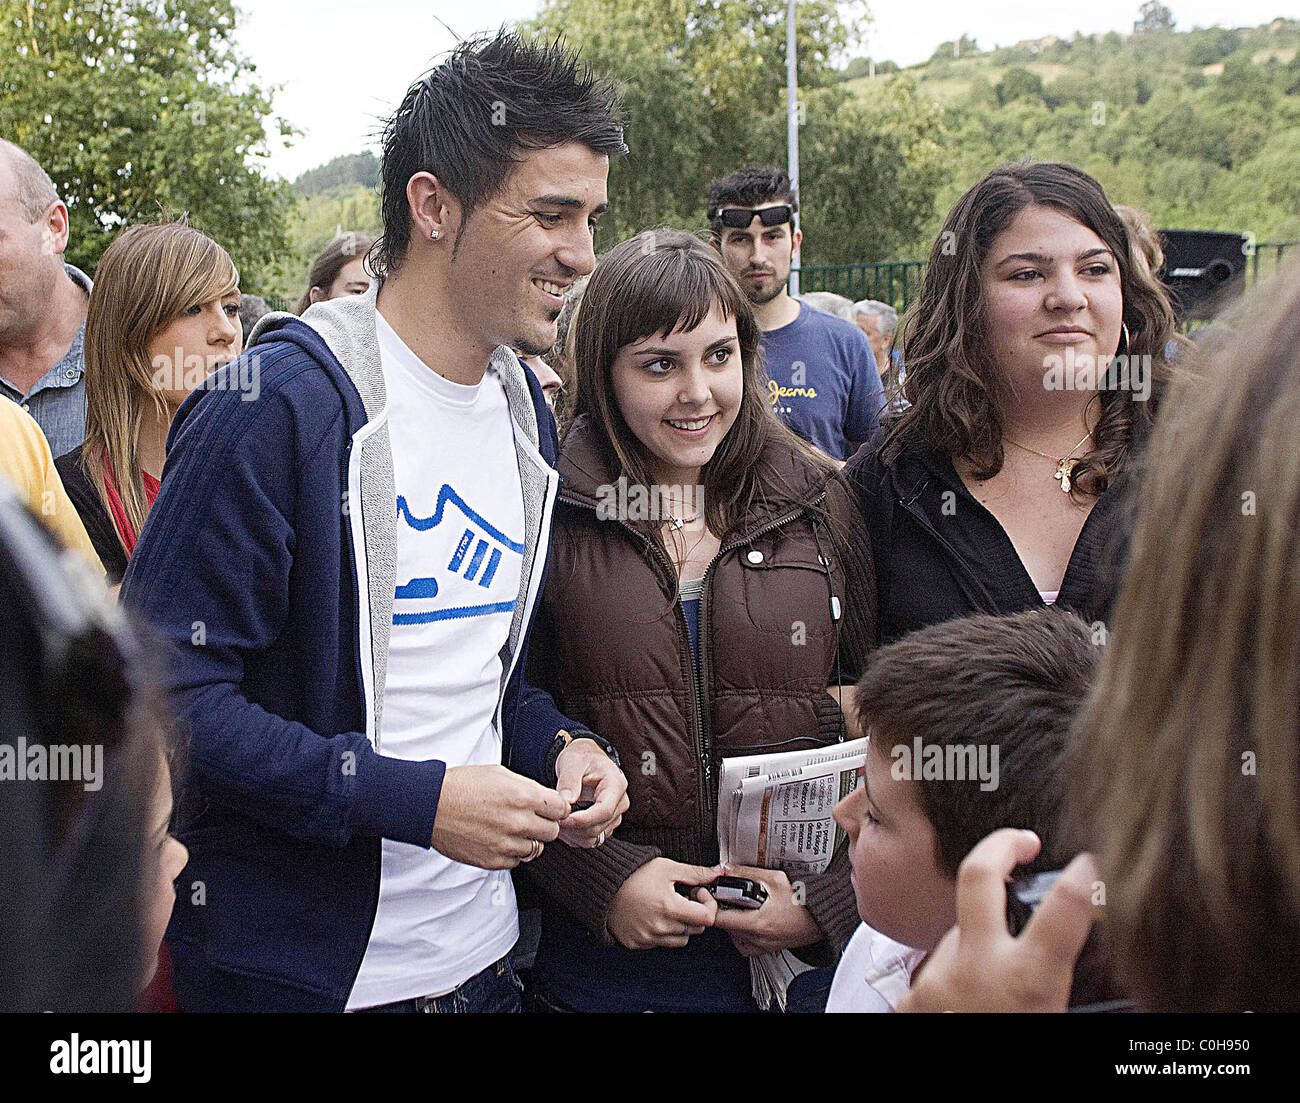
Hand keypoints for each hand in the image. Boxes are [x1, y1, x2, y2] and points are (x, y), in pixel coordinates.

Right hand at [429, 764, 568, 869]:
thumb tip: (548, 799)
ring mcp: (507, 844)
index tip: (550, 808)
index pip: (562, 809)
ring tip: (509, 829)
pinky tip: (497, 839)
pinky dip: (511, 853)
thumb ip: (529, 788)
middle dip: (544, 824)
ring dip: (527, 840)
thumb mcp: (500, 774)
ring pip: (536, 849)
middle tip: (529, 818)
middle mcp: (519, 822)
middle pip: (552, 831)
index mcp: (524, 797)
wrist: (431, 806)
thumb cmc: (463, 785)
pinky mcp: (493, 860)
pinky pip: (516, 861)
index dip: (557, 808)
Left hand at [554, 737, 628, 847]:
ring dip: (573, 834)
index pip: (604, 810)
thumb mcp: (572, 761)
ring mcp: (614, 816)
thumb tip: (567, 800)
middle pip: (598, 827)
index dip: (584, 819)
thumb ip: (569, 780)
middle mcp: (620, 802)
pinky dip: (574, 837)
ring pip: (594, 837)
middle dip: (573, 827)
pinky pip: (591, 840)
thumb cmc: (581, 758)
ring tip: (556, 821)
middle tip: (553, 818)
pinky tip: (563, 826)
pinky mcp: (606, 825)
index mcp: (616, 784)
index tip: (565, 819)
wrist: (586, 760)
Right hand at [607, 858, 721, 949]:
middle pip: (696, 929)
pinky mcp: (636, 943)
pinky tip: (655, 915)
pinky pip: (660, 943)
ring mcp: (647, 937)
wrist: (602, 884)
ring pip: (681, 939)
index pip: (707, 918)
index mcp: (669, 907)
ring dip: (681, 925)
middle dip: (696, 913)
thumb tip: (716, 873)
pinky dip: (663, 932)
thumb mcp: (666, 867)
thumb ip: (695, 873)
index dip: (708, 904)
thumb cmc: (632, 873)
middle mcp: (659, 926)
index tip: (699, 893)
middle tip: (684, 897)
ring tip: (668, 907)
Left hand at [709, 864, 820, 955]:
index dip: (709, 905)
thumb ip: (746, 873)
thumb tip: (726, 869)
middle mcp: (758, 939)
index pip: (718, 919)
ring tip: (740, 905)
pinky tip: (750, 918)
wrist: (824, 915)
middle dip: (722, 909)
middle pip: (724, 927)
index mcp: (757, 923)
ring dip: (732, 921)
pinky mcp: (769, 948)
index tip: (708, 894)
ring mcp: (763, 946)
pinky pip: (746, 944)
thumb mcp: (774, 878)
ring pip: (734, 937)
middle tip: (726, 894)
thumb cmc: (806, 899)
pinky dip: (743, 932)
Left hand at [899, 829, 1097, 1012]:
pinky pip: (939, 970)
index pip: (1063, 906)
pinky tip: (967, 1002)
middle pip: (979, 874)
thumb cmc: (1010, 1067)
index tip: (1088, 861)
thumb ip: (1060, 985)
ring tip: (997, 982)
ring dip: (978, 942)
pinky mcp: (910, 998)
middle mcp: (976, 969)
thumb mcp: (1053, 1018)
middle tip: (1021, 839)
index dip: (1081, 874)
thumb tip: (1073, 964)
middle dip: (1000, 845)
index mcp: (1026, 980)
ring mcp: (936, 978)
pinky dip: (955, 977)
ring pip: (959, 933)